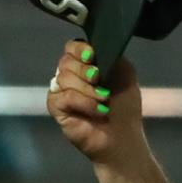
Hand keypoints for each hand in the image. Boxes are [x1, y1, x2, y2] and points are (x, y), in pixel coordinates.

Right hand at [47, 39, 138, 163]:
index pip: (72, 47)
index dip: (80, 49)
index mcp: (84, 65)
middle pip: (65, 60)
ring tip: (104, 100)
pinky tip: (98, 110)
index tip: (93, 57)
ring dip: (89, 89)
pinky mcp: (56, 108)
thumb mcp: (125, 73)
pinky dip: (83, 102)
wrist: (123, 136)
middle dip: (85, 70)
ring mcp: (61, 92)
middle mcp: (70, 76)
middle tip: (101, 83)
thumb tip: (94, 46)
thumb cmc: (124, 106)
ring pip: (63, 77)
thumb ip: (111, 55)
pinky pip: (64, 97)